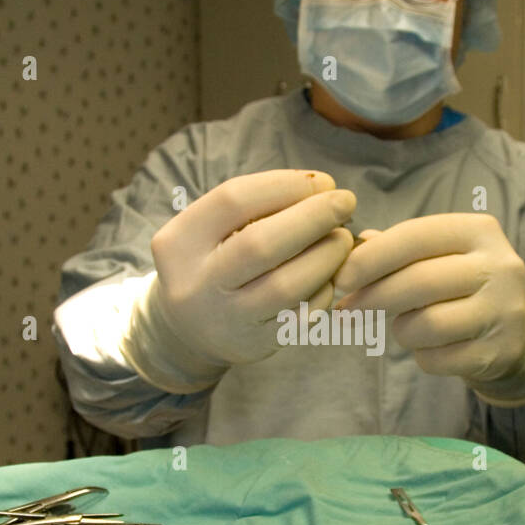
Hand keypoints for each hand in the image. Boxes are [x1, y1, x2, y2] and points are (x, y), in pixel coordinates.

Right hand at [147, 169, 355, 380]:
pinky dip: (324, 289)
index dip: (284, 185)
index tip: (321, 181)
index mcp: (180, 242)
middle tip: (345, 202)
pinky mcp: (254, 344)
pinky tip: (331, 274)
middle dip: (313, 217)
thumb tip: (321, 188)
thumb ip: (253, 206)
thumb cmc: (211, 263)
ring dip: (326, 255)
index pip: (234, 200)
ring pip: (286, 286)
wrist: (186, 331)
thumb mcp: (208, 229)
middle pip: (261, 244)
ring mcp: (226, 319)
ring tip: (343, 238)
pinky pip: (300, 315)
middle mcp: (197, 283)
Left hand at [333, 214, 524, 384]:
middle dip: (373, 297)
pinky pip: (437, 358)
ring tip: (404, 325)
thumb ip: (396, 247)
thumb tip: (355, 244)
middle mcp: (500, 267)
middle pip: (419, 282)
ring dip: (401, 329)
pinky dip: (421, 354)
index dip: (371, 258)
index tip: (341, 277)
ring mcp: (504, 311)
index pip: (416, 236)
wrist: (511, 331)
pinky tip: (429, 346)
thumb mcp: (436, 255)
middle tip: (345, 309)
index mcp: (480, 231)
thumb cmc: (459, 285)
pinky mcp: (500, 352)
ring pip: (427, 324)